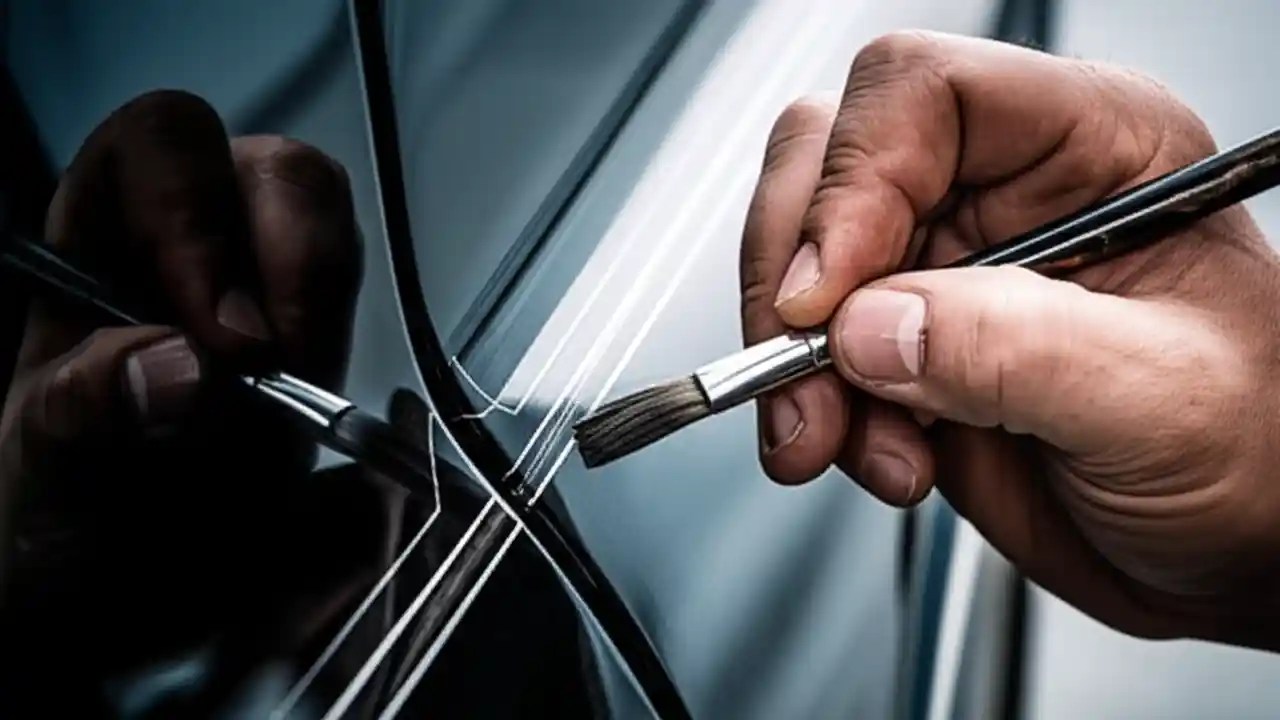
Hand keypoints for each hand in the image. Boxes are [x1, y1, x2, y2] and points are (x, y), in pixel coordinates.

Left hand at [0, 91, 361, 668]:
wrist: (117, 626)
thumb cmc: (54, 537)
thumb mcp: (36, 483)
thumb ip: (81, 415)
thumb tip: (176, 363)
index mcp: (93, 250)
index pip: (161, 148)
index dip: (203, 216)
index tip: (227, 341)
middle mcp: (192, 258)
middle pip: (278, 174)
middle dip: (297, 267)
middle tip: (283, 373)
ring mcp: (269, 310)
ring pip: (335, 244)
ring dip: (327, 328)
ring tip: (292, 419)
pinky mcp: (325, 369)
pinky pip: (373, 338)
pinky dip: (372, 392)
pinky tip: (320, 450)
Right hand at [740, 31, 1279, 647]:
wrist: (1237, 553)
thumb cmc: (1256, 454)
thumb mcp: (1157, 399)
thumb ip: (1008, 349)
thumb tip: (867, 326)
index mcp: (1092, 150)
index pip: (924, 94)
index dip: (855, 180)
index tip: (831, 295)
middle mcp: (1004, 195)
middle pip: (829, 162)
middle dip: (796, 278)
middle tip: (811, 371)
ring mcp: (945, 272)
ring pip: (799, 261)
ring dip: (796, 361)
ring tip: (848, 439)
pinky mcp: (907, 350)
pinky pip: (809, 352)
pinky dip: (811, 409)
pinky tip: (875, 455)